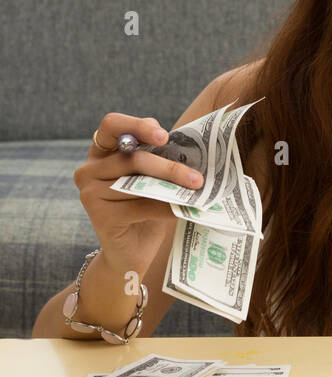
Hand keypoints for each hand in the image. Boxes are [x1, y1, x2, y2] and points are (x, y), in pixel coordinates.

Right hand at [73, 113, 203, 280]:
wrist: (130, 251)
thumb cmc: (144, 207)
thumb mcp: (150, 176)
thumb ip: (156, 154)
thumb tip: (182, 141)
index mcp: (101, 151)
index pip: (111, 125)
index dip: (136, 125)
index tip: (164, 136)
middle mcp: (88, 169)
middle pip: (132, 158)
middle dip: (169, 167)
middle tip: (198, 178)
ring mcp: (90, 193)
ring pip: (138, 182)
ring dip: (172, 187)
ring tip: (196, 192)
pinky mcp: (99, 217)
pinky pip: (140, 207)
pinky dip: (166, 208)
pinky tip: (183, 211)